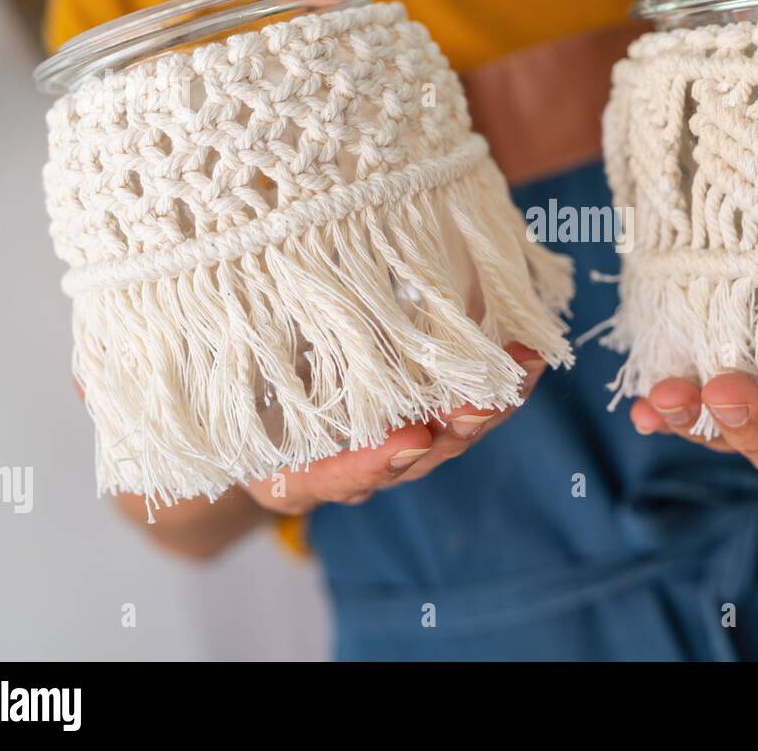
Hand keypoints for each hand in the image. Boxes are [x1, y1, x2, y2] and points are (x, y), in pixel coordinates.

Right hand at [242, 343, 546, 514]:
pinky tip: (530, 356)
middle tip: (484, 401)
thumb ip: (248, 347)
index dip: (373, 463)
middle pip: (410, 462)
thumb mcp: (227, 368)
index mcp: (289, 474)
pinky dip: (499, 383)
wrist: (248, 394)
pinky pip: (466, 411)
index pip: (332, 477)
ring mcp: (391, 450)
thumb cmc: (229, 379)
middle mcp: (348, 471)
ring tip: (525, 365)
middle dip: (454, 429)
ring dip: (491, 403)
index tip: (410, 439)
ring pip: (449, 438)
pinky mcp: (423, 418)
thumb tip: (264, 279)